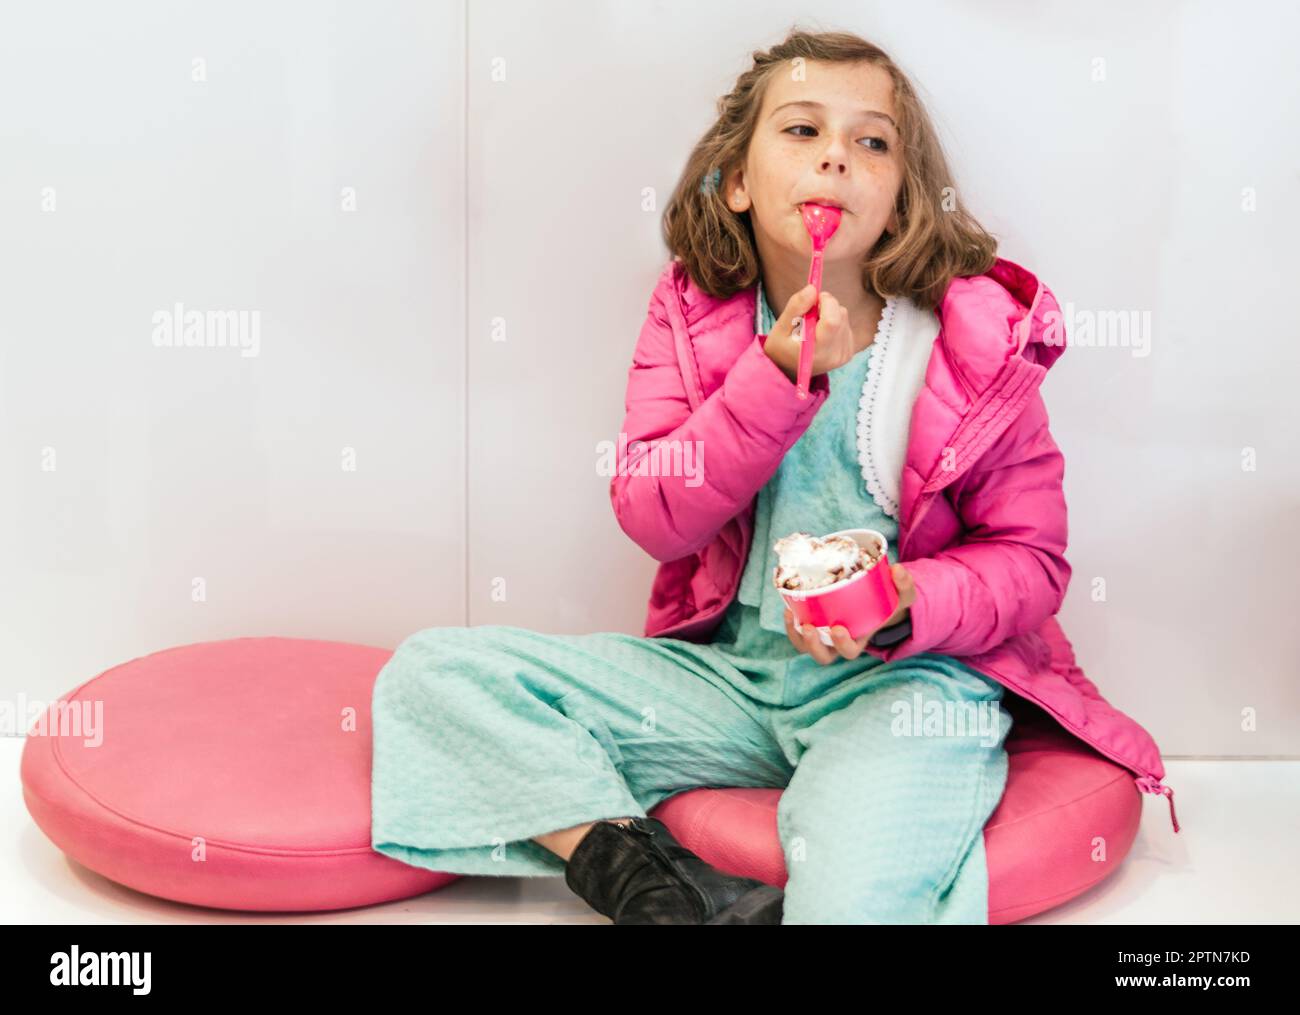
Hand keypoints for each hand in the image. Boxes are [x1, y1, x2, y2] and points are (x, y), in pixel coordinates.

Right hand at [763, 285, 857, 383]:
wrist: (788, 370)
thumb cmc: (781, 348)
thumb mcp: (780, 328)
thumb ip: (796, 307)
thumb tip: (812, 288)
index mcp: (817, 352)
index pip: (833, 321)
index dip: (826, 302)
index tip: (814, 299)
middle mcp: (835, 355)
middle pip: (840, 315)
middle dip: (826, 306)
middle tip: (808, 315)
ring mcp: (844, 354)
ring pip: (844, 316)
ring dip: (829, 313)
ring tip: (813, 326)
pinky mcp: (849, 351)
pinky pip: (846, 323)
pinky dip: (834, 321)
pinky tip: (821, 332)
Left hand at [782, 563, 916, 664]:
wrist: (875, 598)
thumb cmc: (888, 601)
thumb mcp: (901, 595)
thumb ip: (904, 585)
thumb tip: (897, 570)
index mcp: (859, 639)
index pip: (849, 651)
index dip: (842, 644)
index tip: (838, 628)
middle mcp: (838, 641)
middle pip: (823, 656)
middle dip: (814, 646)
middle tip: (809, 627)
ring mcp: (823, 634)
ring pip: (805, 646)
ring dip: (796, 636)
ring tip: (793, 616)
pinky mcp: (812, 622)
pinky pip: (796, 631)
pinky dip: (790, 623)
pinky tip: (788, 608)